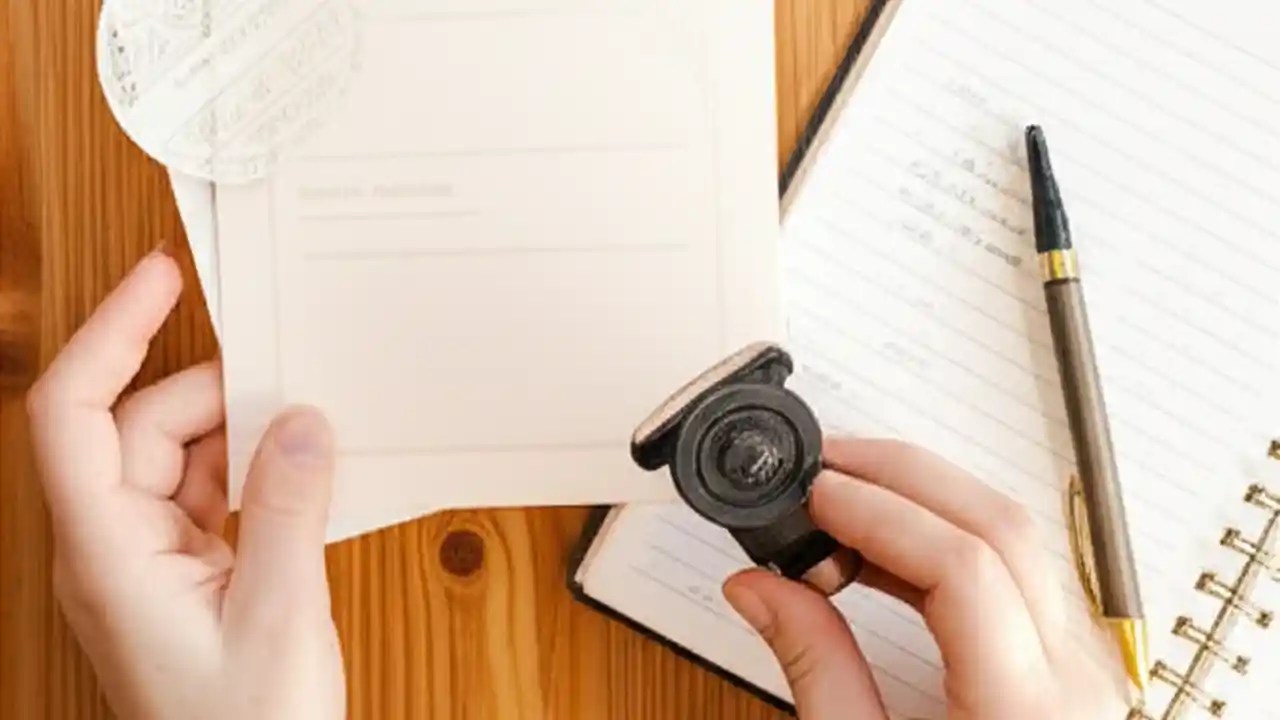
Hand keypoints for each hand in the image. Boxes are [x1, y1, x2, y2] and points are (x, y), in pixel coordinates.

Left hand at [25, 251, 345, 719]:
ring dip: (242, 432)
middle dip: (215, 392)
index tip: (160, 277)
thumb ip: (289, 508)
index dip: (109, 334)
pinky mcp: (183, 569)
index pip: (72, 415)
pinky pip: (208, 490)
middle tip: (294, 374)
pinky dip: (253, 470)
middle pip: (141, 426)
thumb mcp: (280, 614)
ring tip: (310, 430)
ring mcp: (146, 559)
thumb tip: (303, 419)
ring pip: (179, 455)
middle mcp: (112, 548)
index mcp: (107, 556)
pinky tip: (302, 473)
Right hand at [722, 437, 1131, 719]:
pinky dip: (946, 538)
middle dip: (904, 475)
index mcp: (1023, 711)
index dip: (881, 511)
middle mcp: (1072, 679)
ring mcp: (1083, 666)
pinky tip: (885, 547)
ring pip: (1017, 536)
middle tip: (826, 466)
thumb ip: (813, 664)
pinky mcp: (1069, 663)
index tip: (817, 491)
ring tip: (843, 500)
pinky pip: (1016, 569)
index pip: (963, 566)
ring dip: (926, 499)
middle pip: (1001, 526)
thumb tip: (759, 585)